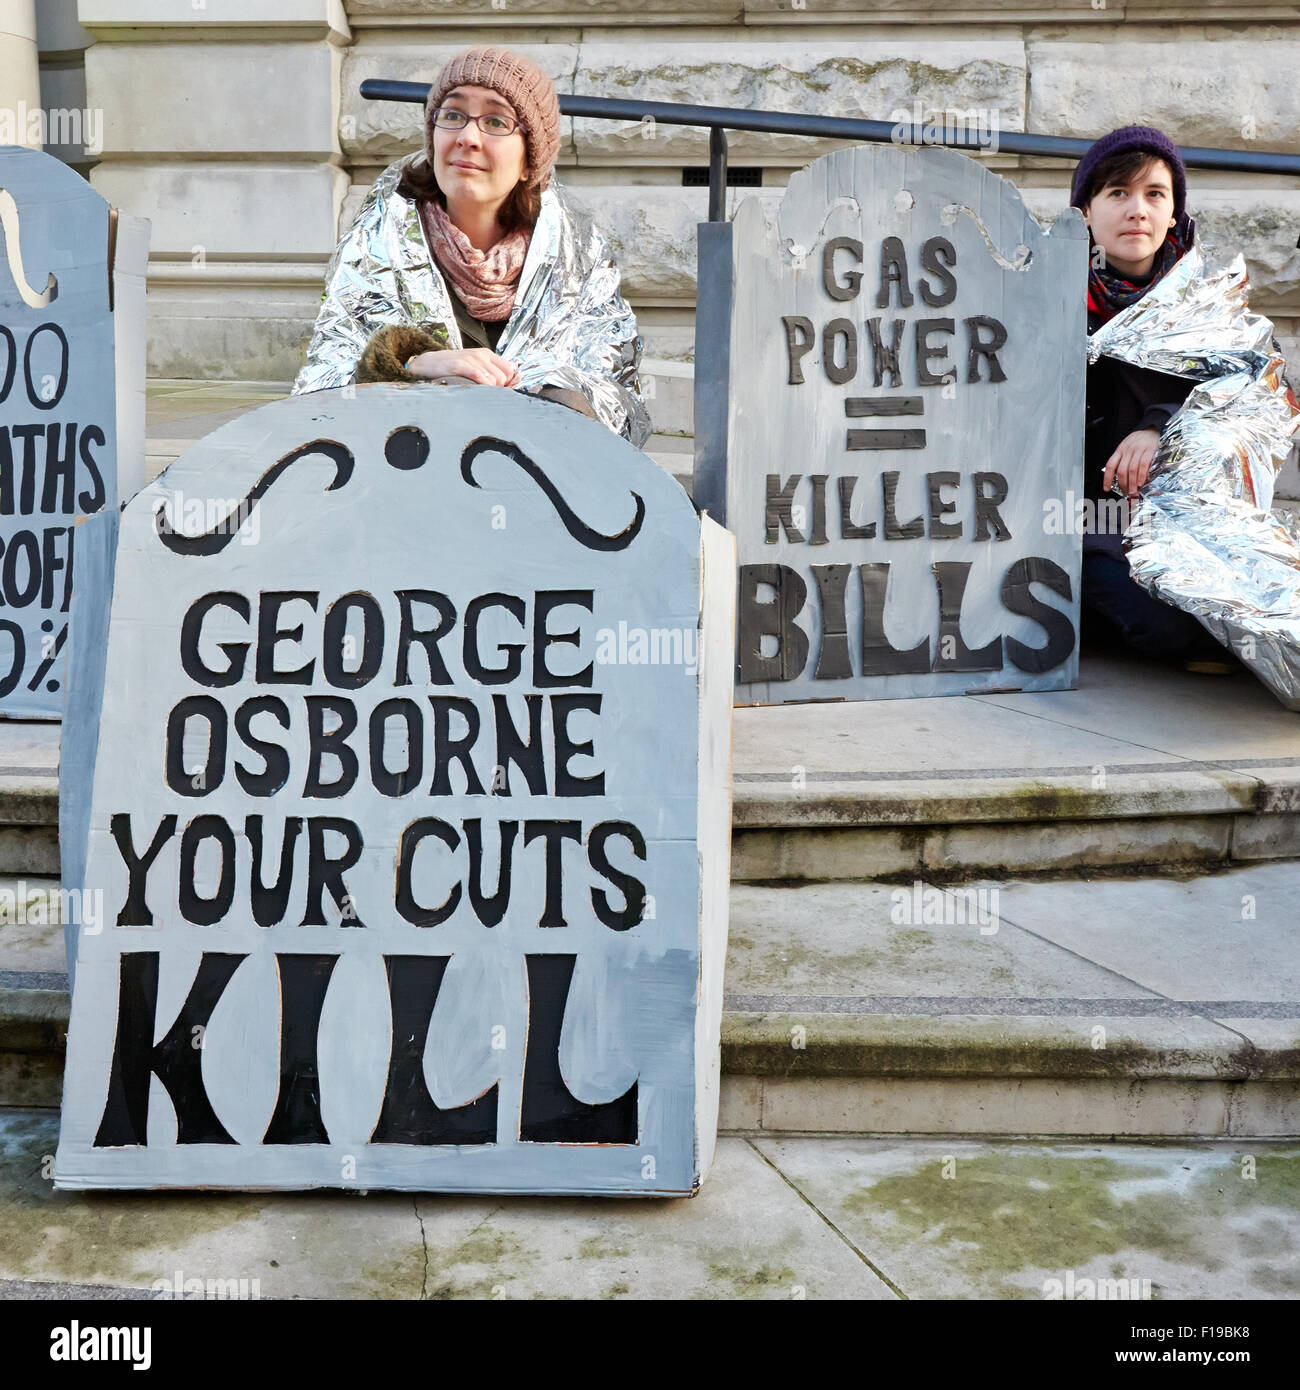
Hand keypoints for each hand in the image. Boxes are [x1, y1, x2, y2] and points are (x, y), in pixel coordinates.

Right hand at [406, 348, 520, 387]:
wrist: (428, 363)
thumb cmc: (452, 368)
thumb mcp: (473, 365)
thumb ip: (488, 372)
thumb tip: (505, 385)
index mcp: (486, 354)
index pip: (510, 368)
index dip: (507, 382)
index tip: (497, 389)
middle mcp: (481, 355)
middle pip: (503, 377)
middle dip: (498, 388)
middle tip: (485, 392)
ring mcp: (471, 359)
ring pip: (494, 379)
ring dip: (488, 389)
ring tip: (477, 391)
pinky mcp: (461, 365)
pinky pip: (480, 376)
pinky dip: (481, 386)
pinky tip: (474, 389)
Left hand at [1103, 427, 1160, 497]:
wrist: (1152, 428)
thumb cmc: (1138, 441)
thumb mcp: (1126, 448)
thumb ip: (1122, 460)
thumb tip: (1119, 478)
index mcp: (1119, 450)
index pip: (1110, 466)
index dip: (1107, 479)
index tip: (1106, 489)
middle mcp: (1127, 450)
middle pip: (1121, 470)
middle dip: (1123, 484)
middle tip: (1126, 492)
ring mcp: (1138, 449)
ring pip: (1132, 469)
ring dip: (1132, 483)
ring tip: (1133, 491)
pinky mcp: (1149, 450)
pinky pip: (1143, 464)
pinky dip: (1142, 475)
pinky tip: (1141, 482)